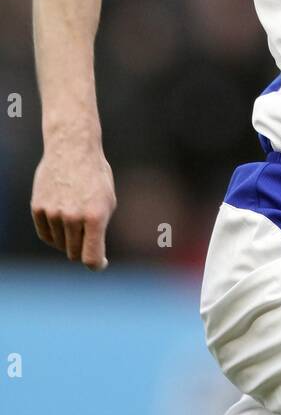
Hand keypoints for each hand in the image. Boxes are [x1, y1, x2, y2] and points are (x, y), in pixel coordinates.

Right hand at [30, 144, 116, 269]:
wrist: (72, 149)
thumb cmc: (95, 177)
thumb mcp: (108, 201)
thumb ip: (100, 230)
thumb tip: (91, 255)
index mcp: (95, 216)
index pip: (91, 258)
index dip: (97, 265)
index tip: (100, 263)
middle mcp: (72, 217)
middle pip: (74, 253)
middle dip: (83, 249)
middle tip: (88, 236)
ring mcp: (53, 213)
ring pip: (59, 245)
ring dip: (68, 239)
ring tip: (76, 218)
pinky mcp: (38, 208)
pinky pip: (45, 235)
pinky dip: (54, 234)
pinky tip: (62, 221)